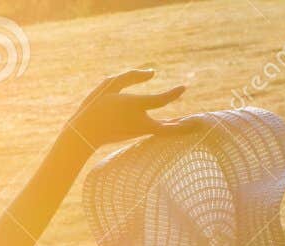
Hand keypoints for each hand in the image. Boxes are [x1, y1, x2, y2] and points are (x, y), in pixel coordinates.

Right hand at [64, 70, 188, 148]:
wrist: (83, 134)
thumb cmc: (95, 106)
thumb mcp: (110, 85)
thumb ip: (131, 75)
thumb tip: (153, 73)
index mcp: (132, 106)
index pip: (158, 101)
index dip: (172, 94)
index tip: (184, 88)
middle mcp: (138, 121)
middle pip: (167, 127)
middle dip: (184, 126)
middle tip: (202, 124)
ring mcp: (138, 130)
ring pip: (165, 130)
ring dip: (181, 127)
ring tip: (194, 124)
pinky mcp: (137, 134)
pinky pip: (159, 131)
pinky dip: (170, 128)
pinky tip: (177, 124)